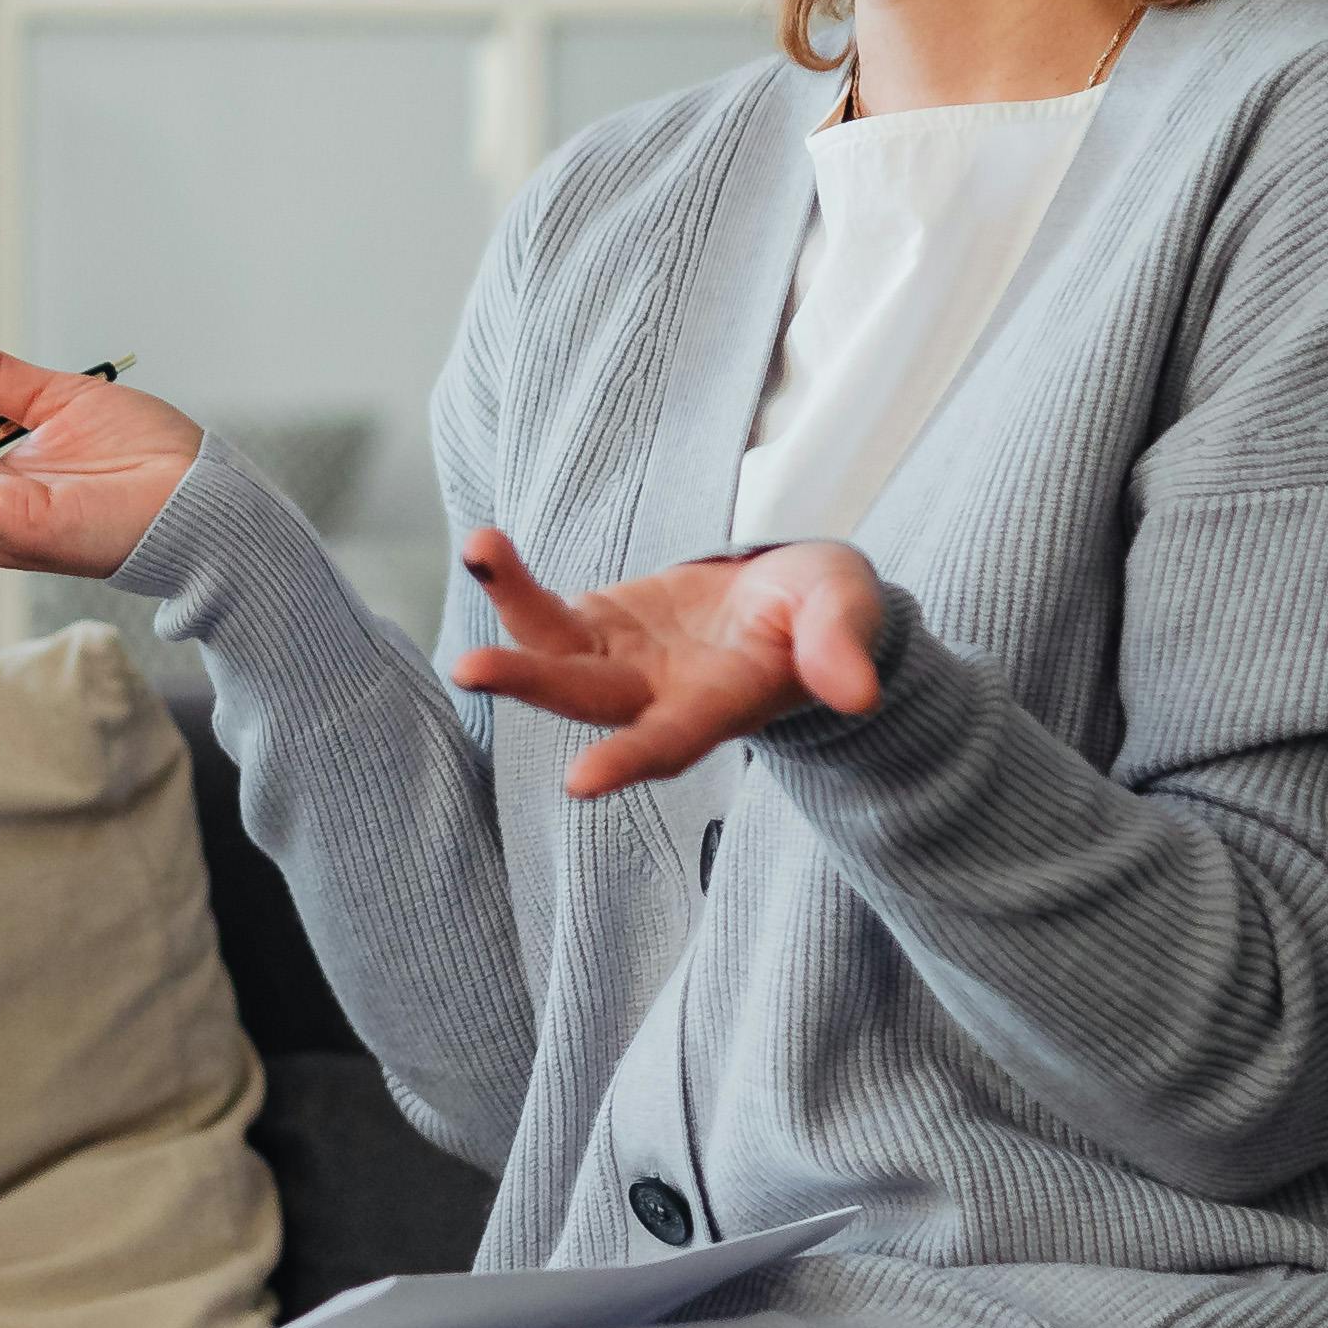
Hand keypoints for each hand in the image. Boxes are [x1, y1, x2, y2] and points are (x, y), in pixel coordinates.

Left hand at [445, 531, 888, 798]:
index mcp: (721, 704)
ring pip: (553, 653)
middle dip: (531, 683)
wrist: (790, 604)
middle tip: (469, 669)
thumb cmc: (825, 613)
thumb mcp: (846, 612)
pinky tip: (486, 546)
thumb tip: (858, 691)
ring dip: (510, 613)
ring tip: (482, 552)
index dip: (632, 758)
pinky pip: (545, 610)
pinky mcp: (595, 627)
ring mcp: (618, 664)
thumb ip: (841, 645)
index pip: (673, 739)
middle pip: (587, 700)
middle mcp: (657, 697)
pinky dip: (513, 580)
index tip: (580, 782)